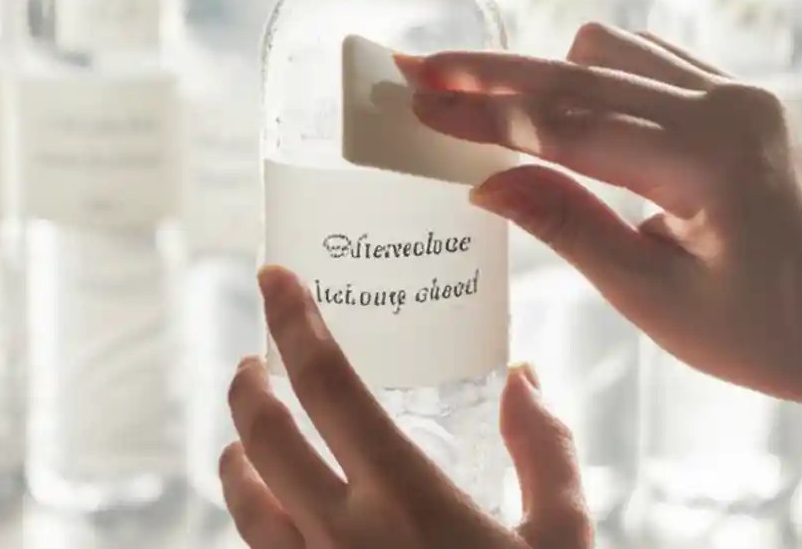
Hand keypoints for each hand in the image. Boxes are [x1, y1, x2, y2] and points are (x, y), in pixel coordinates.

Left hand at [221, 266, 592, 548]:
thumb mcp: (565, 538)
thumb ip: (545, 449)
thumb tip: (524, 378)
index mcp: (406, 498)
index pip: (328, 385)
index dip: (295, 322)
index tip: (275, 278)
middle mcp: (343, 536)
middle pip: (261, 436)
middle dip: (249, 381)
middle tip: (257, 355)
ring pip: (240, 502)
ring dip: (236, 450)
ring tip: (248, 429)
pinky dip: (252, 514)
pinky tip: (272, 509)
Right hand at [397, 23, 801, 403]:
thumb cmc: (760, 333)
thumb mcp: (651, 297)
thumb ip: (567, 226)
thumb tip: (483, 183)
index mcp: (709, 160)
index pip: (569, 126)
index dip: (486, 116)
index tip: (419, 103)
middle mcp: (727, 106)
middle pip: (581, 73)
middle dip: (493, 74)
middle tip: (418, 69)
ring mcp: (736, 94)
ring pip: (612, 52)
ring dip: (541, 72)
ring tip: (474, 95)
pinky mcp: (737, 98)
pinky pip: (647, 62)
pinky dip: (591, 76)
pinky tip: (553, 104)